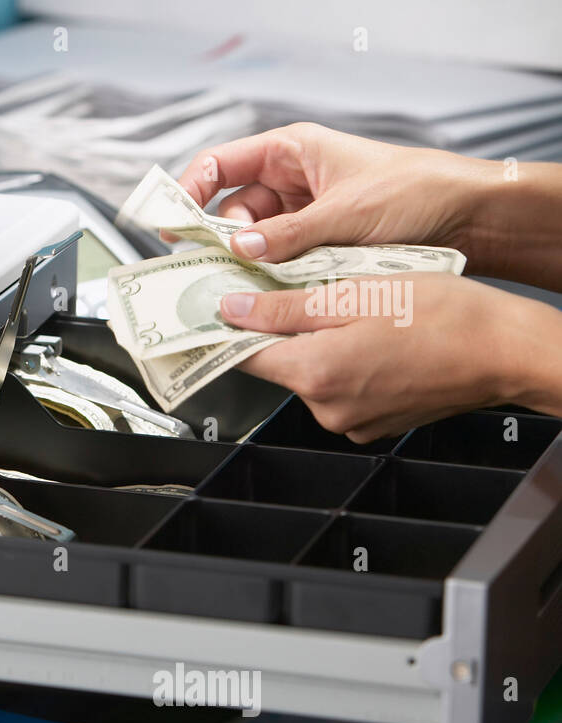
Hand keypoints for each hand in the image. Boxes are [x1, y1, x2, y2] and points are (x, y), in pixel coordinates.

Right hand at [175, 123, 489, 264]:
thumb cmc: (416, 191)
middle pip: (230, 210)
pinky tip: (268, 292)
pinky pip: (276, 260)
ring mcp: (300, 214)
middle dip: (219, 239)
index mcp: (291, 151)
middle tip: (208, 269)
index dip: (188, 191)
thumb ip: (288, 234)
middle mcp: (290, 180)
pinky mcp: (313, 244)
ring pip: (251, 241)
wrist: (467, 217)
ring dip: (247, 264)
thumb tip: (240, 249)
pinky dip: (270, 277)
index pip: (220, 165)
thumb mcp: (345, 213)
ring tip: (244, 286)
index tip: (171, 221)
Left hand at [221, 273, 556, 441]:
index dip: (233, 328)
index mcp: (315, 374)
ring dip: (323, 345)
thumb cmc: (445, 318)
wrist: (506, 351)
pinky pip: (343, 388)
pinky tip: (377, 339)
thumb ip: (286, 308)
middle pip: (281, 363)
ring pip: (314, 374)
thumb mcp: (357, 295)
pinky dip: (349, 363)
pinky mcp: (374, 424)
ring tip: (359, 313)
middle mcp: (327, 408)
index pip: (247, 355)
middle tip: (312, 293)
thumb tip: (233, 311)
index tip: (223, 307)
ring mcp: (351, 422)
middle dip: (288, 330)